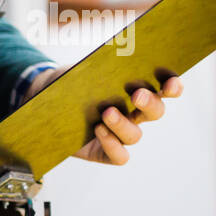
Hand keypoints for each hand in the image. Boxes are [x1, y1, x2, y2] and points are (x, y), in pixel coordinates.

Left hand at [24, 67, 183, 164]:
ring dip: (123, 124)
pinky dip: (113, 145)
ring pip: (135, 135)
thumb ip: (101, 67)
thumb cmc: (67, 84)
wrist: (42, 104)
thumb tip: (116, 60)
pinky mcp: (103, 152)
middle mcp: (132, 114)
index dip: (173, 87)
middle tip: (137, 95)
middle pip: (155, 112)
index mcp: (134, 91)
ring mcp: (118, 134)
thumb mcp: (82, 70)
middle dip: (151, 103)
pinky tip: (99, 131)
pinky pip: (119, 156)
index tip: (171, 83)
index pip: (164, 89)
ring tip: (106, 113)